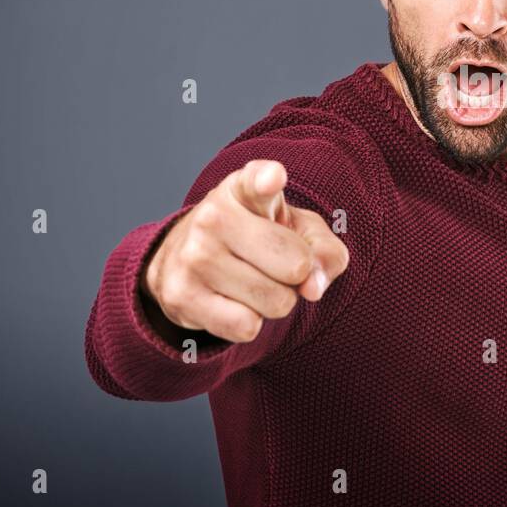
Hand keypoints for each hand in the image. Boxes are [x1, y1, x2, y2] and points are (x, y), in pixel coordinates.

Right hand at [142, 160, 349, 343]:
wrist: (184, 261)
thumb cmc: (259, 239)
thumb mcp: (298, 230)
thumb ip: (325, 250)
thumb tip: (313, 287)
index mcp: (243, 189)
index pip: (256, 181)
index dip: (268, 180)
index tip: (273, 178)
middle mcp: (213, 216)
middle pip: (296, 266)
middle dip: (298, 275)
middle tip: (275, 264)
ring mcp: (193, 256)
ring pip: (275, 302)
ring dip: (276, 302)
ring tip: (253, 281)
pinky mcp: (182, 297)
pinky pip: (247, 327)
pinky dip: (251, 323)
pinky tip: (232, 302)